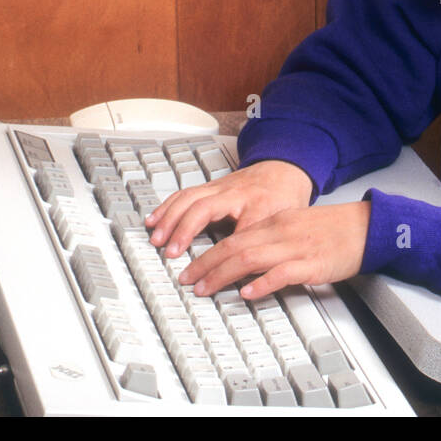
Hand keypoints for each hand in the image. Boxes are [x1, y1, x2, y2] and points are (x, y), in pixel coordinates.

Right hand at [146, 159, 313, 256]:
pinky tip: (155, 218)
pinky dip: (167, 206)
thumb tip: (251, 272)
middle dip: (183, 230)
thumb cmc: (284, 196)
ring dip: (169, 217)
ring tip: (156, 237)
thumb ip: (265, 243)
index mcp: (254, 203)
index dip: (215, 251)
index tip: (202, 271)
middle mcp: (232, 192)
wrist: (285, 169)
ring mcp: (219, 187)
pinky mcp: (210, 187)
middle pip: (202, 208)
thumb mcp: (284, 222)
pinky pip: (184, 194)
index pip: (233, 231)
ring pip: (189, 198)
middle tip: (170, 253)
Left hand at [180, 202, 371, 299]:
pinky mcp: (312, 264)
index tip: (190, 267)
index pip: (233, 237)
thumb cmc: (333, 229)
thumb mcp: (295, 226)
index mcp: (276, 222)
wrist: (365, 227)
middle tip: (186, 280)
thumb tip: (244, 259)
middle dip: (206, 264)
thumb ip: (270, 239)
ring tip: (205, 288)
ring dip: (223, 274)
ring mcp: (295, 248)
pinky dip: (262, 283)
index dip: (207, 253)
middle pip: (234, 246)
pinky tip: (248, 293)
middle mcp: (280, 232)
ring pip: (250, 257)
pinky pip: (282, 273)